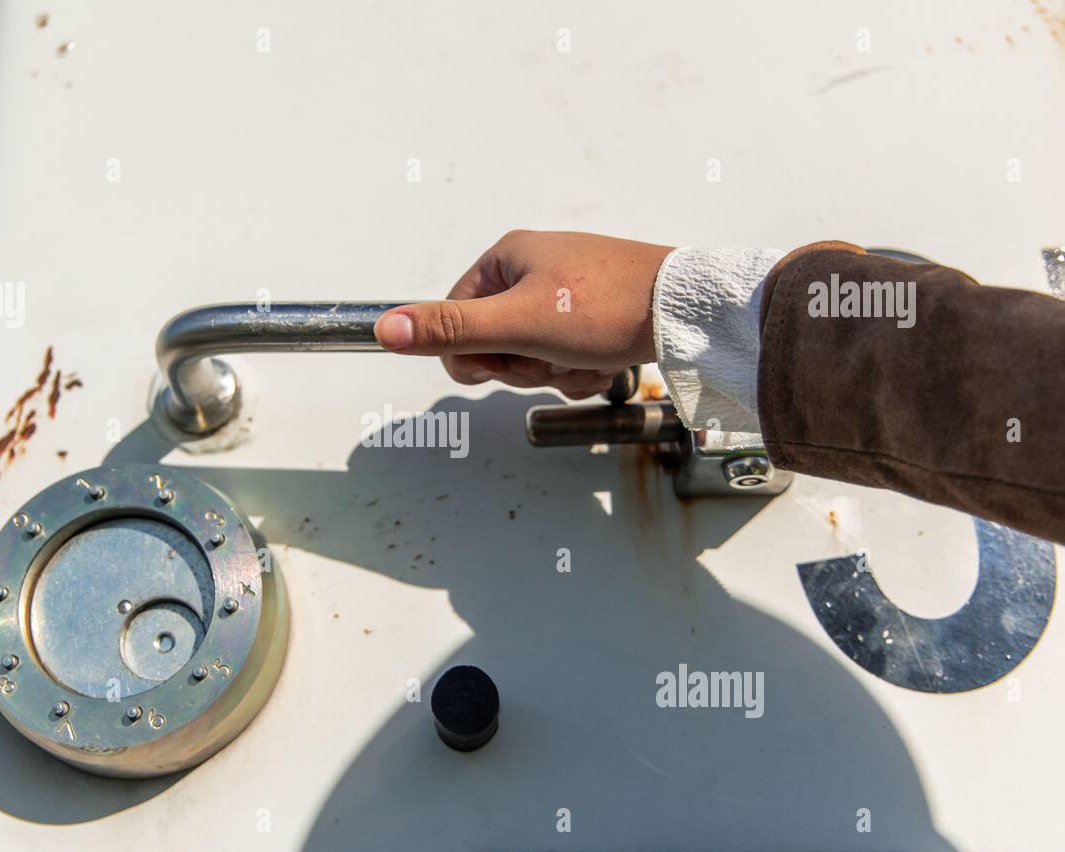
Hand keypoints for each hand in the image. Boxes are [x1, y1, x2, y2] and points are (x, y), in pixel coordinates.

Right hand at [374, 230, 673, 398]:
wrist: (687, 313)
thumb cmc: (607, 306)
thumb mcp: (519, 323)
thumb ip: (451, 328)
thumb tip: (386, 327)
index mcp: (505, 258)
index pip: (454, 323)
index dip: (477, 357)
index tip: (509, 358)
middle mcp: (531, 270)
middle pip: (492, 344)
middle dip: (524, 365)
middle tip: (556, 354)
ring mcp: (562, 294)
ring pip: (529, 357)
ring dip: (555, 371)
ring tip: (586, 355)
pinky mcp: (590, 317)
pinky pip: (562, 359)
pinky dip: (579, 371)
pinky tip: (604, 360)